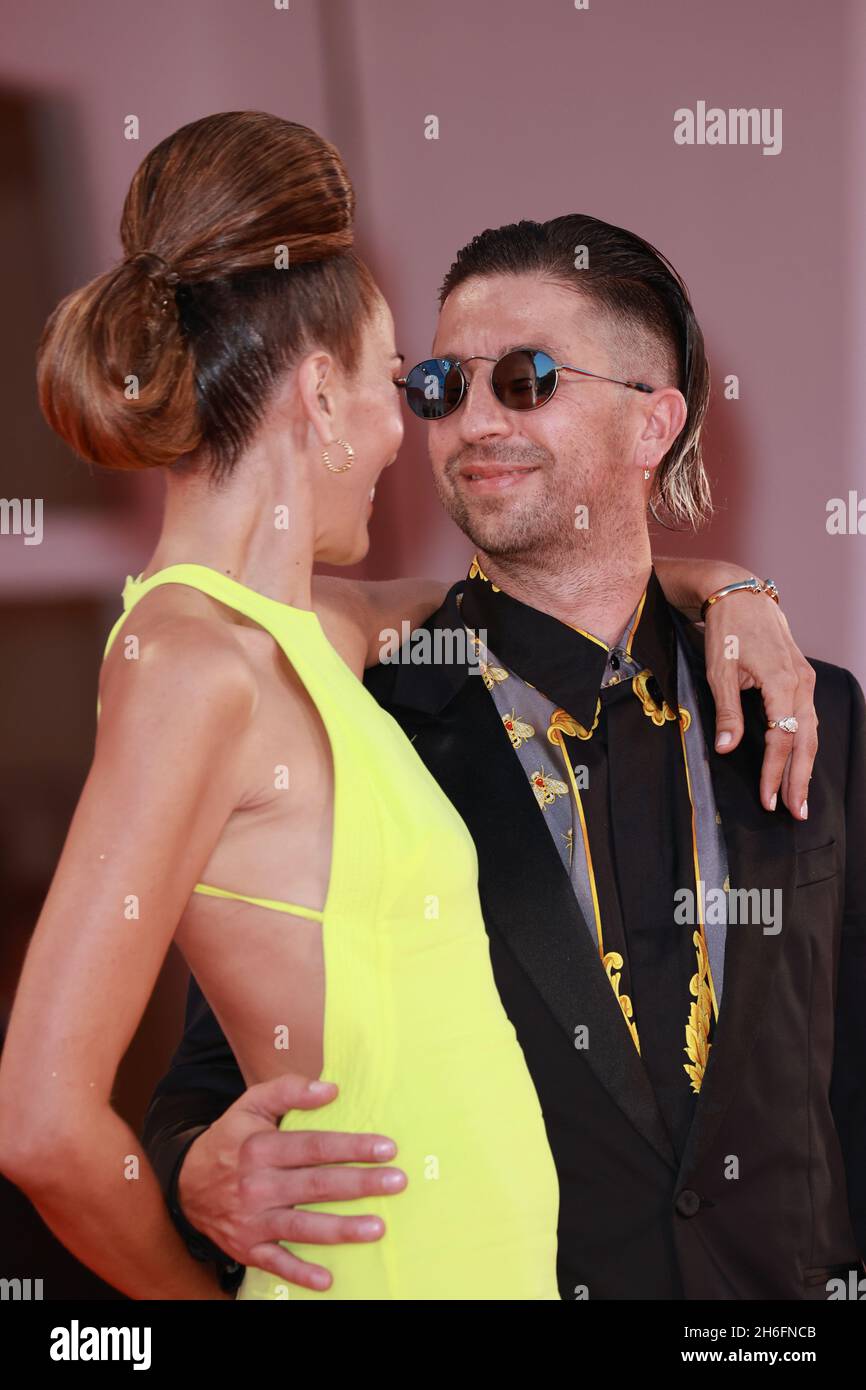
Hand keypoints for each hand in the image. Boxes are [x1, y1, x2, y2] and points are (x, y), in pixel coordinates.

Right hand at [177, 1074, 406, 1292]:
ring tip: (378, 1227)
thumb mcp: (250, 1104)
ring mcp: (252, 1221)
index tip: (386, 1148)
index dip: (351, 1147)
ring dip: (341, 1230)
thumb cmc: (230, 1139)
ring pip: (303, 1228)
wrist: (184, 1183)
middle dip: (359, 1185)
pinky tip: (328, 1279)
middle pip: (316, 1186)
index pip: (314, 1147)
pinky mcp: (247, 1248)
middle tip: (397, 1182)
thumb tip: (331, 1089)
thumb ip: (289, 1090)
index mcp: (260, 1147)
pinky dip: (300, 1274)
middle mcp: (257, 1185)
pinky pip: (276, 1264)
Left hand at [703, 592, 816, 818]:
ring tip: (799, 796)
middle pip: (805, 740)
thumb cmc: (727, 630)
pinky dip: (804, 743)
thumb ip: (727, 712)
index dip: (775, 772)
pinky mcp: (801, 676)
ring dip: (804, 765)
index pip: (782, 738)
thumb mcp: (719, 672)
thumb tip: (726, 748)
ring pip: (811, 730)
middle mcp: (801, 682)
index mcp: (781, 682)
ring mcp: (805, 679)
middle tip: (795, 812)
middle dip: (799, 779)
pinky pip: (808, 717)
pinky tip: (798, 761)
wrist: (739, 595)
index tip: (768, 799)